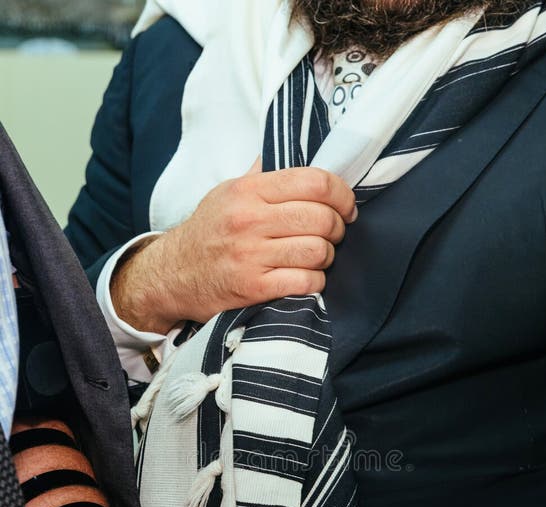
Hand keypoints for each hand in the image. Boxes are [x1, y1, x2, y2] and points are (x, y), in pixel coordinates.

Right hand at [111, 163, 356, 332]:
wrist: (172, 274)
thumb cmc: (208, 232)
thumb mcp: (228, 192)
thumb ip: (262, 175)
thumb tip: (295, 151)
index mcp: (248, 190)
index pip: (314, 181)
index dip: (341, 194)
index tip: (346, 206)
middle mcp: (249, 220)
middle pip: (321, 218)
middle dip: (338, 228)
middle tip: (334, 233)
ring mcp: (251, 256)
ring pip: (317, 251)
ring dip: (327, 256)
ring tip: (318, 256)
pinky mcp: (253, 288)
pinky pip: (305, 281)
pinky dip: (315, 280)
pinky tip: (307, 277)